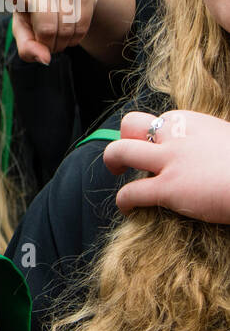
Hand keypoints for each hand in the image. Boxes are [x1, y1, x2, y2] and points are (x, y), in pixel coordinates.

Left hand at [3, 0, 96, 64]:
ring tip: (58, 38)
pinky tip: (71, 33)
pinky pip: (82, 23)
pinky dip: (77, 37)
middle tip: (48, 45)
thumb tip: (45, 58)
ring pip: (66, 27)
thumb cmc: (36, 12)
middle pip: (46, 27)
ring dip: (64, 42)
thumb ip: (27, 47)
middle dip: (49, 45)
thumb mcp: (24, 29)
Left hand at [102, 110, 229, 223]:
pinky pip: (130, 192)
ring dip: (113, 163)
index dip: (155, 137)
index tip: (159, 150)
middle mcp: (177, 134)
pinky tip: (129, 209)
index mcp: (194, 121)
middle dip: (124, 138)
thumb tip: (207, 152)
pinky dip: (123, 201)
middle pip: (131, 124)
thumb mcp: (227, 140)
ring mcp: (170, 161)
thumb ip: (210, 143)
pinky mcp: (168, 188)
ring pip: (119, 152)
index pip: (160, 121)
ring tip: (118, 175)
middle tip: (126, 158)